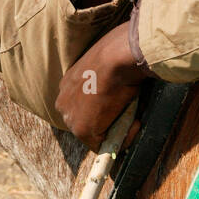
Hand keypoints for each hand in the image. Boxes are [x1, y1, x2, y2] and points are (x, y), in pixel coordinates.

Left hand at [54, 22, 149, 149]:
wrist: (117, 57)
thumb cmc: (117, 55)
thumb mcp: (106, 66)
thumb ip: (106, 80)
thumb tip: (122, 88)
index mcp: (68, 84)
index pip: (83, 105)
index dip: (104, 111)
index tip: (122, 107)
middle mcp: (64, 101)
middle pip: (87, 121)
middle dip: (109, 123)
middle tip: (131, 116)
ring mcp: (71, 117)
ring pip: (96, 134)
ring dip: (117, 129)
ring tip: (135, 118)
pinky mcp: (83, 130)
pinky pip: (104, 144)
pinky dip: (123, 138)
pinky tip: (135, 123)